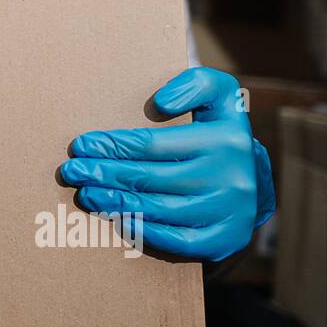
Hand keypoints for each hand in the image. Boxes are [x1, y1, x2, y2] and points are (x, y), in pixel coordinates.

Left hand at [59, 67, 275, 261]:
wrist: (254, 179)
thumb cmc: (219, 131)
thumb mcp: (219, 95)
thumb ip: (193, 85)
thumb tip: (161, 104)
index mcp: (225, 139)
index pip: (153, 144)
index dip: (113, 145)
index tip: (82, 145)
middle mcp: (231, 177)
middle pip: (150, 177)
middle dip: (104, 173)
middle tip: (72, 171)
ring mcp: (229, 212)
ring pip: (158, 209)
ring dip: (115, 202)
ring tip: (86, 194)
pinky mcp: (226, 239)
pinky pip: (177, 240)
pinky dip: (144, 231)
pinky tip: (117, 219)